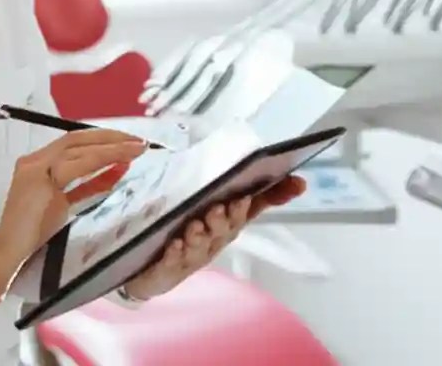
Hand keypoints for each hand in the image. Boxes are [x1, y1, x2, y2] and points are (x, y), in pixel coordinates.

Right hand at [0, 129, 147, 275]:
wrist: (9, 256)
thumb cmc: (34, 236)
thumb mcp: (66, 205)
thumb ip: (87, 187)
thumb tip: (117, 171)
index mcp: (37, 164)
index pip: (72, 144)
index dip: (101, 140)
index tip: (127, 144)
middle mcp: (34, 160)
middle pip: (76, 139)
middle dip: (110, 137)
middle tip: (138, 141)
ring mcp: (36, 168)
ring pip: (79, 147)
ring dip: (112, 145)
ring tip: (137, 147)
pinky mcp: (41, 179)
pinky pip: (79, 164)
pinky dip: (103, 159)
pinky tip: (122, 159)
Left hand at [120, 175, 306, 300]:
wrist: (155, 269)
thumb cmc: (192, 233)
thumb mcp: (216, 205)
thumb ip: (245, 188)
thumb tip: (285, 172)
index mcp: (228, 221)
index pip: (252, 206)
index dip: (273, 194)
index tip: (285, 186)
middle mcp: (215, 239)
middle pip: (226, 229)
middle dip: (226, 218)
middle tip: (220, 207)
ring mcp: (194, 253)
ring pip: (200, 245)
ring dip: (200, 235)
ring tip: (195, 225)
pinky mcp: (171, 265)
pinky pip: (174, 260)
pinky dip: (176, 253)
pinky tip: (175, 244)